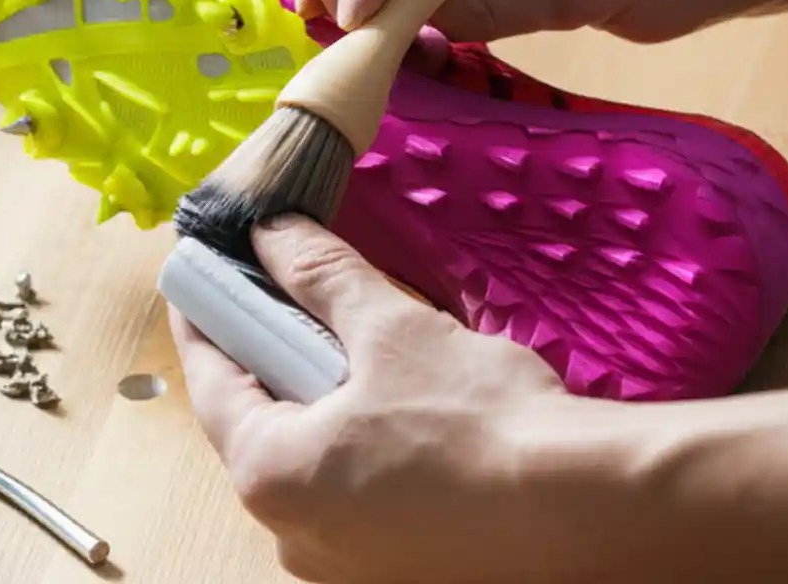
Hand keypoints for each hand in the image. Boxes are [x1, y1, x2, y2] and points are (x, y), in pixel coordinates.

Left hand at [169, 216, 787, 581]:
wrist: (584, 509)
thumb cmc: (481, 422)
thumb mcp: (391, 329)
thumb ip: (321, 277)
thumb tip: (276, 236)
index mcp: (270, 474)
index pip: (208, 383)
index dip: (206, 321)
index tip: (203, 282)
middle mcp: (292, 534)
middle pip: (259, 425)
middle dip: (274, 360)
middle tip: (293, 303)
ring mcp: (343, 564)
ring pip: (313, 463)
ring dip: (324, 406)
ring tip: (365, 355)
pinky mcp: (393, 570)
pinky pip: (356, 494)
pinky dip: (364, 449)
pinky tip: (409, 418)